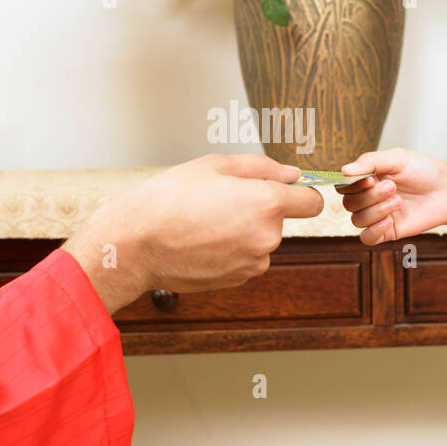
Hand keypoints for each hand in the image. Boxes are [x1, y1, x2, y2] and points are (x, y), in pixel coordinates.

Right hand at [65, 154, 323, 308]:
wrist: (134, 245)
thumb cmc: (167, 200)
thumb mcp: (214, 165)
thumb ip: (262, 167)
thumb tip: (292, 174)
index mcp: (266, 204)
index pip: (312, 202)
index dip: (301, 193)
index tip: (286, 190)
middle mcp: (266, 238)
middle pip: (282, 220)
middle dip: (261, 209)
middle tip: (221, 199)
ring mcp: (252, 263)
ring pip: (262, 241)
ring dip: (245, 231)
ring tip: (205, 221)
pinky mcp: (237, 279)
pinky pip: (245, 259)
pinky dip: (231, 249)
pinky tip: (201, 240)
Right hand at [339, 148, 446, 244]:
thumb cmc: (425, 171)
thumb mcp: (397, 158)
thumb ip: (370, 161)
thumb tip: (344, 170)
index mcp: (367, 178)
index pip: (343, 185)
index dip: (351, 184)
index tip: (370, 178)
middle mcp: (369, 197)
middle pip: (349, 203)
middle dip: (370, 196)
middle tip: (392, 187)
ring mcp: (377, 215)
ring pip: (357, 219)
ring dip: (376, 209)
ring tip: (398, 200)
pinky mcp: (387, 231)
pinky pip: (367, 237)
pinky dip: (374, 229)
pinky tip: (389, 220)